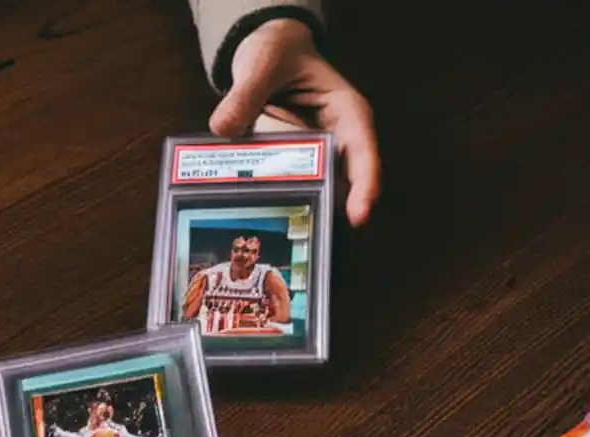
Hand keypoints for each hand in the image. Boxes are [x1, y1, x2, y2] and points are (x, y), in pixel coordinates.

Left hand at [211, 18, 379, 226]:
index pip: (363, 152)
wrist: (264, 51)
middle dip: (329, 209)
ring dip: (300, 207)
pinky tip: (255, 210)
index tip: (359, 215)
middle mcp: (337, 140)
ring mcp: (314, 156)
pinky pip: (285, 185)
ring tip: (282, 226)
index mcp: (346, 111)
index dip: (365, 186)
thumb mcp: (262, 61)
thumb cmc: (277, 49)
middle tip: (313, 233)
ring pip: (314, 191)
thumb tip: (224, 128)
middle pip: (343, 184)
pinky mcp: (291, 165)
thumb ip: (245, 93)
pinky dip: (274, 198)